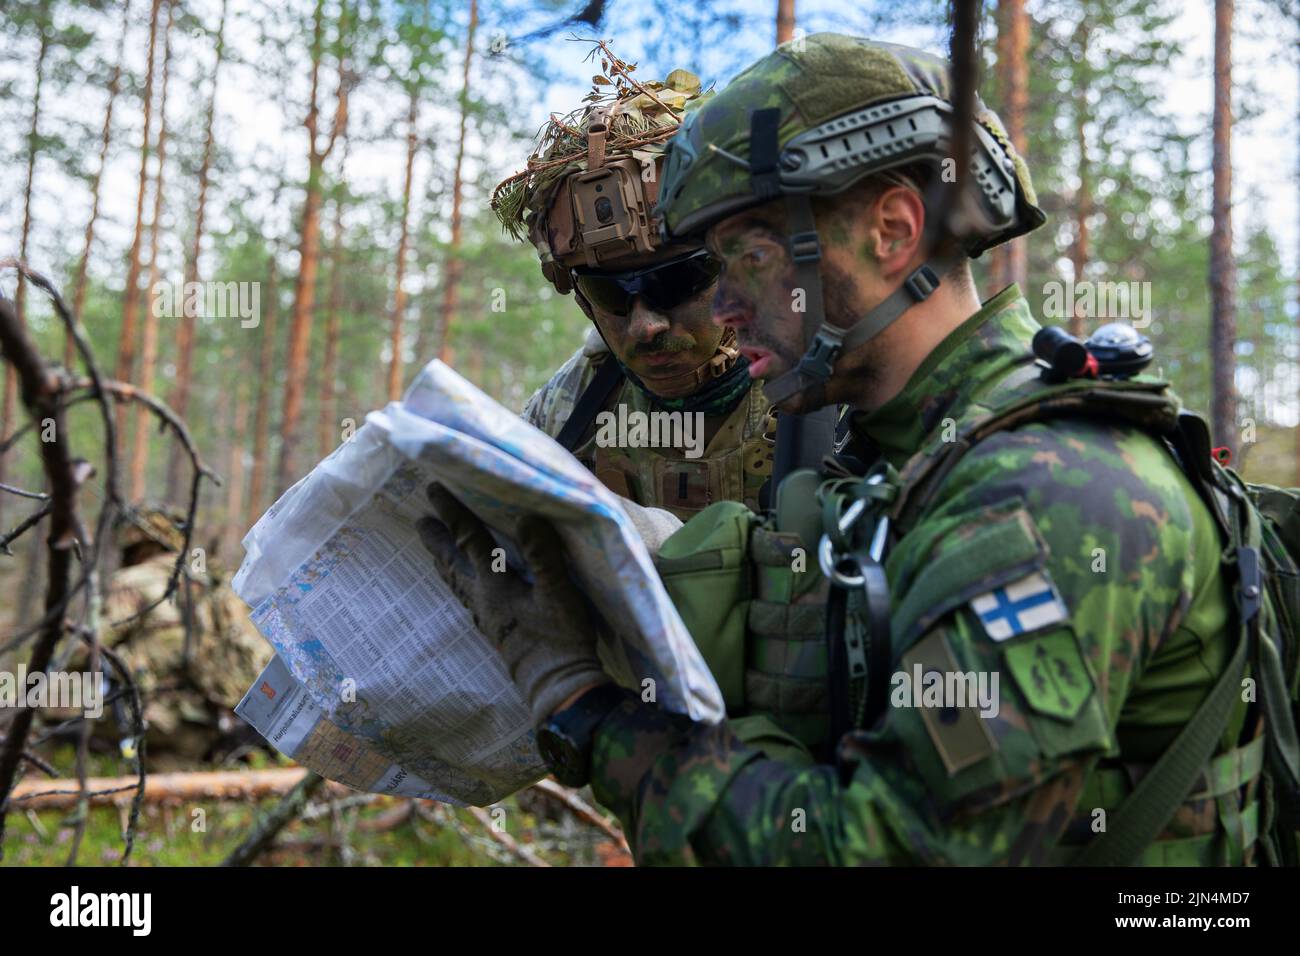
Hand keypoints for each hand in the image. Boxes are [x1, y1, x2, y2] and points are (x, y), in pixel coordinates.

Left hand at [415, 483, 607, 727]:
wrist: (557, 686)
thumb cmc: (560, 637)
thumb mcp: (558, 592)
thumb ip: (543, 554)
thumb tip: (527, 517)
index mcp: (494, 584)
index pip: (469, 541)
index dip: (453, 514)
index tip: (434, 490)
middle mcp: (482, 597)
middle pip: (453, 562)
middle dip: (438, 539)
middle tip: (420, 520)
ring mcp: (486, 615)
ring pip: (457, 582)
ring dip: (444, 562)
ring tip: (433, 550)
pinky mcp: (495, 628)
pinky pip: (467, 596)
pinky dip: (459, 583)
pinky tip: (465, 586)